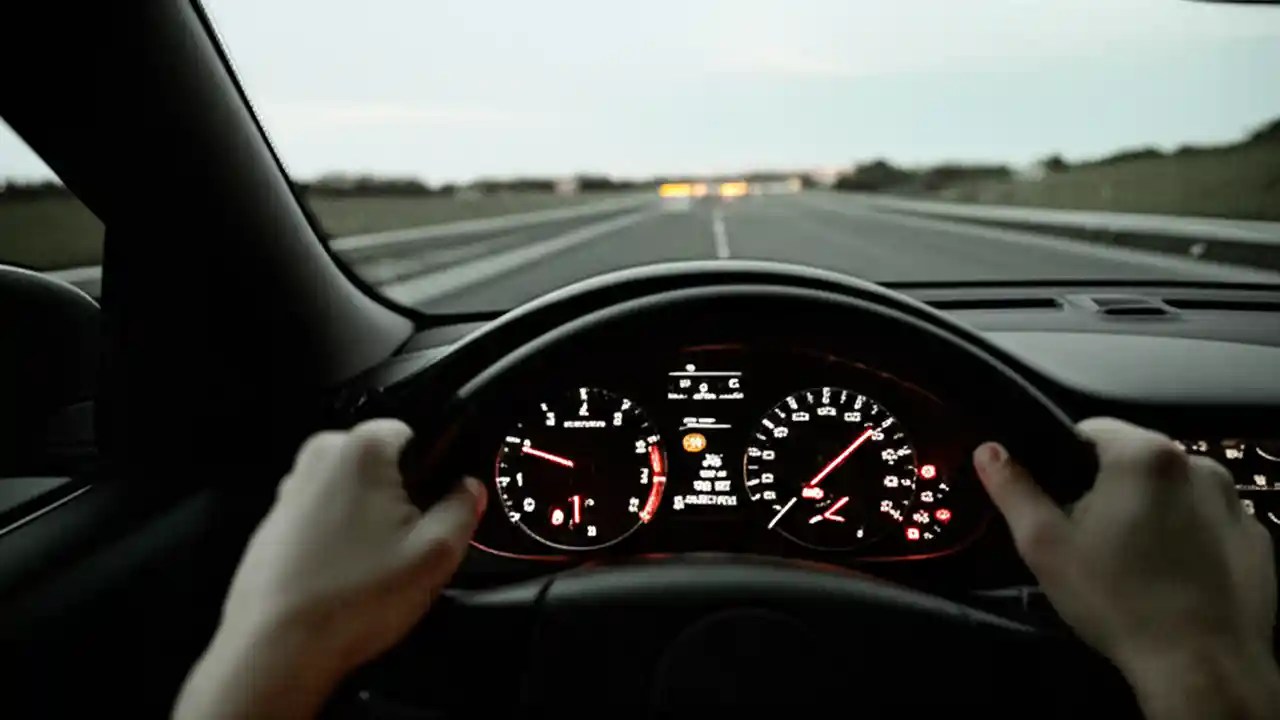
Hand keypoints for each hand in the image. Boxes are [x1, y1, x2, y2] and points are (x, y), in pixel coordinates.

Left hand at [174, 419, 486, 719]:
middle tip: (406, 551)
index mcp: (360, 447)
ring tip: (372, 572)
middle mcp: (317, 456)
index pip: (413, 434)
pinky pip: (322, 522)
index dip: (432, 475)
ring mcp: (287, 491)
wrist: (276, 650)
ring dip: (367, 525)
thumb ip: (463, 508)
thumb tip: (467, 488)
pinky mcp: (271, 526)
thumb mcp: (436, 554)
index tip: (433, 513)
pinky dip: (337, 544)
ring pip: (351, 496)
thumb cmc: (355, 597)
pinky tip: (343, 582)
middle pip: (381, 467)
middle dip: (399, 502)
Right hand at [974, 418, 1278, 719]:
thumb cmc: (1115, 598)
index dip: (1066, 464)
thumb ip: (1014, 489)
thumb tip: (989, 450)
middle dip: (1111, 488)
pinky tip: (1176, 576)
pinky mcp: (1257, 538)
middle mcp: (1198, 464)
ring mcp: (1235, 502)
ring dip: (1154, 510)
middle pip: (1136, 461)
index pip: (1092, 430)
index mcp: (1143, 455)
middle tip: (1092, 540)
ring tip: (1136, 561)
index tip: (1060, 506)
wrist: (1201, 666)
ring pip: (1176, 491)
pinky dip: (1191, 537)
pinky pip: (1210, 522)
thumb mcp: (1046, 545)